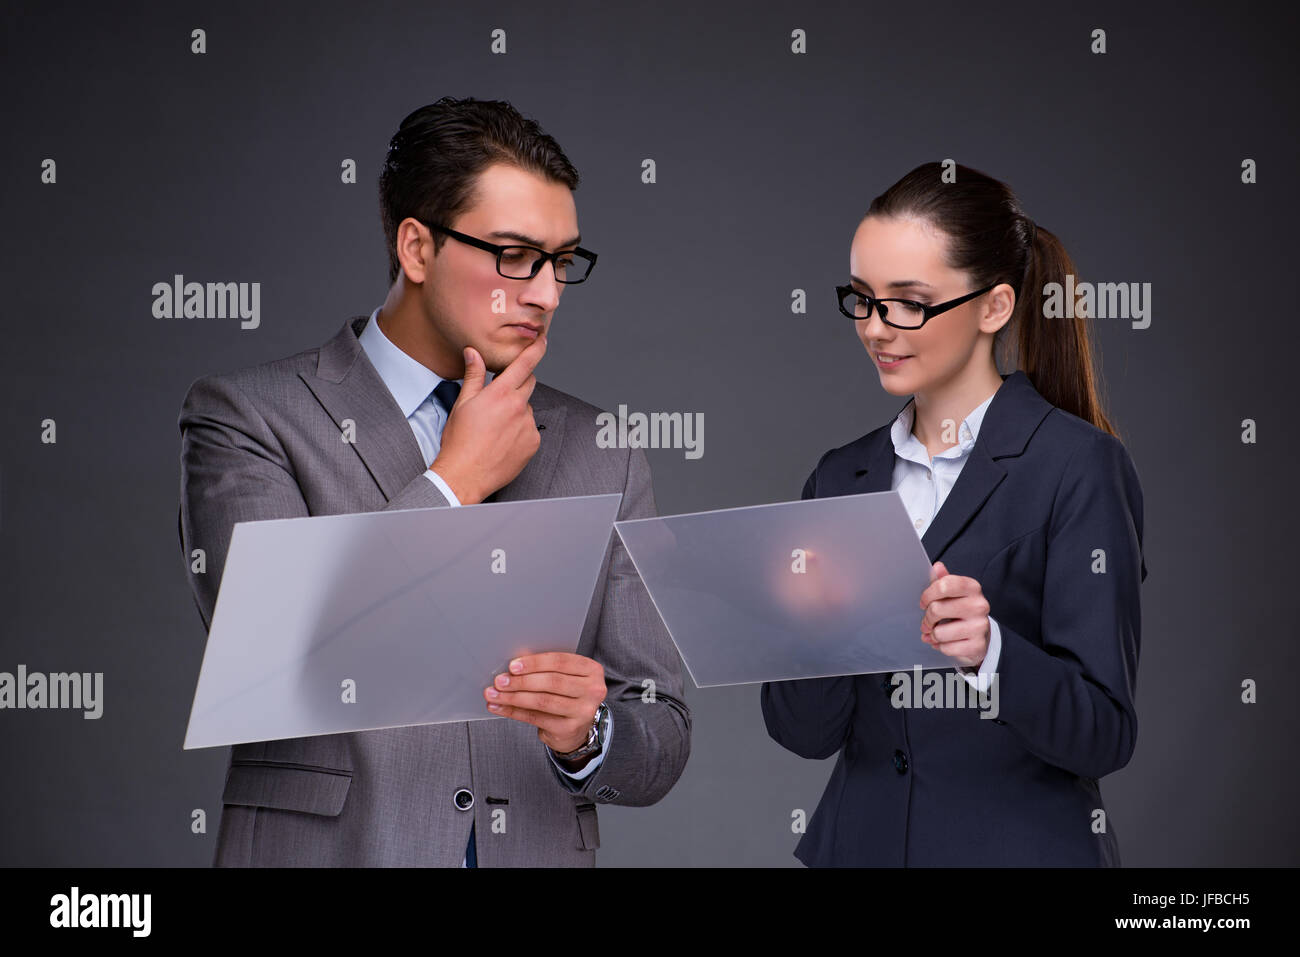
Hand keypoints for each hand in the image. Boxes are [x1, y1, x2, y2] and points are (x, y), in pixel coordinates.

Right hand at [430, 333, 546, 504]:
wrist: (465, 475)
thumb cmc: (459, 441)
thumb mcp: (463, 403)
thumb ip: (474, 375)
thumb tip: (473, 353)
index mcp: (501, 394)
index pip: (525, 364)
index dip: (536, 349)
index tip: (542, 340)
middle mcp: (519, 408)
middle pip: (529, 383)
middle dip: (518, 383)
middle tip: (499, 396)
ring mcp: (528, 426)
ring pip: (527, 408)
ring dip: (517, 410)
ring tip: (495, 427)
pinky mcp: (533, 443)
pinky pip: (530, 428)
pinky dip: (520, 430)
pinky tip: (503, 440)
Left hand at [483, 653, 606, 752]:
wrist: (576, 729)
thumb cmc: (566, 696)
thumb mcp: (564, 678)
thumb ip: (545, 670)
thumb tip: (513, 667)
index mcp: (592, 670)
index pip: (561, 661)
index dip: (535, 663)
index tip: (513, 665)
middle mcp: (593, 690)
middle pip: (552, 682)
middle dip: (521, 681)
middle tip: (500, 681)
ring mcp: (584, 711)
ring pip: (542, 701)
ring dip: (514, 697)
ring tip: (494, 694)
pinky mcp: (570, 728)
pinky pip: (536, 717)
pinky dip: (513, 711)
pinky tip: (499, 707)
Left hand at [919, 560, 989, 669]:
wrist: (983, 635)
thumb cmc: (963, 611)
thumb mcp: (955, 593)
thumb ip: (943, 580)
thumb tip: (937, 566)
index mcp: (972, 587)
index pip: (944, 585)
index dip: (928, 595)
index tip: (923, 602)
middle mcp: (979, 605)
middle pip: (936, 609)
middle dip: (927, 618)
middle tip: (928, 622)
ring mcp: (980, 626)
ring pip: (939, 632)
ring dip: (934, 635)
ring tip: (938, 633)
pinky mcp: (977, 645)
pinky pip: (946, 648)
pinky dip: (941, 647)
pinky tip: (947, 642)